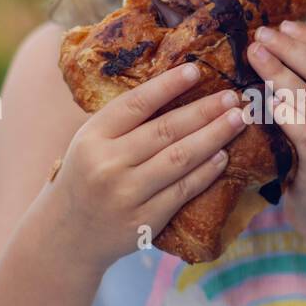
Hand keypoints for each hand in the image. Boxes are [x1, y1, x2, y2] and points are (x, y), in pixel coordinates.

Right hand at [49, 64, 246, 271]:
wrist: (68, 235)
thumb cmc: (86, 178)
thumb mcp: (90, 143)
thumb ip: (124, 122)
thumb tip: (176, 88)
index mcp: (92, 137)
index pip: (135, 104)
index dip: (168, 85)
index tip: (197, 70)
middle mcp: (107, 164)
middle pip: (165, 130)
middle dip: (204, 111)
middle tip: (232, 96)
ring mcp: (126, 195)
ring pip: (180, 159)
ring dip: (214, 137)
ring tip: (237, 120)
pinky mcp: (143, 220)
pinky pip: (183, 191)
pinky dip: (206, 172)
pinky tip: (222, 156)